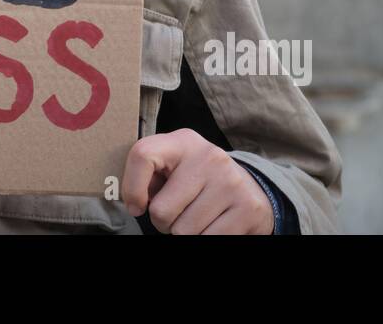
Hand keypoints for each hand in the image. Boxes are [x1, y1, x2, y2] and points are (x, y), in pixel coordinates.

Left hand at [122, 128, 274, 233]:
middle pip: (161, 210)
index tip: (137, 206)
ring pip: (183, 232)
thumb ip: (151, 175)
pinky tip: (213, 225)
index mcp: (183, 142)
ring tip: (196, 217)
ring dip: (184, 232)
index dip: (132, 188)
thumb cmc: (198, 180)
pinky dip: (204, 239)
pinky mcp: (248, 208)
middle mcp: (209, 157)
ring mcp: (231, 183)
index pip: (143, 155)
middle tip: (177, 213)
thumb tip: (135, 202)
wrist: (250, 189)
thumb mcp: (174, 167)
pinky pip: (207, 240)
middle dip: (163, 221)